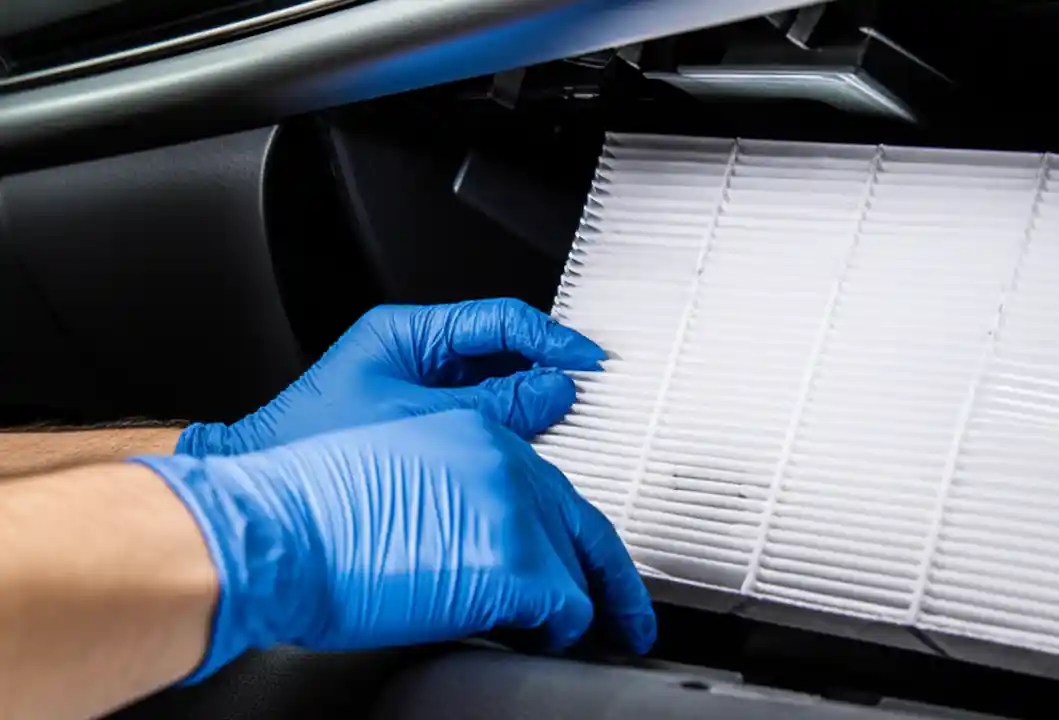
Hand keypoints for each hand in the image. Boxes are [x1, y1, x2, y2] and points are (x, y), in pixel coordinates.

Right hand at [135, 410, 655, 682]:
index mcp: (477, 437)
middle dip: (613, 581)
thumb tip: (486, 551)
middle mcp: (506, 464)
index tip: (593, 567)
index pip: (550, 491)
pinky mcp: (515, 562)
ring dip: (571, 613)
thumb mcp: (399, 479)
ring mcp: (516, 511)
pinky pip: (565, 609)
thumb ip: (459, 500)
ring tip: (560, 640)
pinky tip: (538, 641)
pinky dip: (557, 633)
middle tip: (631, 620)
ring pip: (578, 572)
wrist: (277, 531)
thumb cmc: (310, 515)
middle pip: (585, 526)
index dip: (576, 538)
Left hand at [177, 299, 606, 455]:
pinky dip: (504, 429)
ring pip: (493, 385)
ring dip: (526, 405)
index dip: (550, 338)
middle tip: (582, 396)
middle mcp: (416, 354)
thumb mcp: (422, 420)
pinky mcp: (420, 422)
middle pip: (501, 350)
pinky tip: (520, 450)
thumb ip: (494, 404)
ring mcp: (419, 387)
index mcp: (409, 333)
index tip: (586, 359)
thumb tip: (553, 390)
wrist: (270, 500)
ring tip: (558, 426)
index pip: (499, 320)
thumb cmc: (319, 446)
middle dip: (544, 373)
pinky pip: (477, 415)